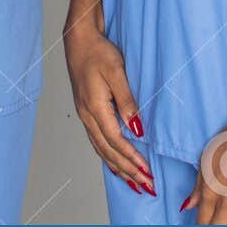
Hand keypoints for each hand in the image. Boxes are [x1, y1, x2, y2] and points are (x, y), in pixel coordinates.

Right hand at [63, 24, 154, 194]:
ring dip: (118, 168)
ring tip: (134, 182)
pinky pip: (97, 141)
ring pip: (101, 149)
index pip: (116, 141)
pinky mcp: (86, 112)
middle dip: (128, 171)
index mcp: (95, 108)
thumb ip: (127, 101)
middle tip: (146, 185)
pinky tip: (115, 163)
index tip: (147, 171)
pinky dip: (108, 156)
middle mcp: (87, 116)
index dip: (132, 159)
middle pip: (108, 151)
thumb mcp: (117, 73)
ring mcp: (85, 115)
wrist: (79, 41)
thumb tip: (137, 128)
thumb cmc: (98, 53)